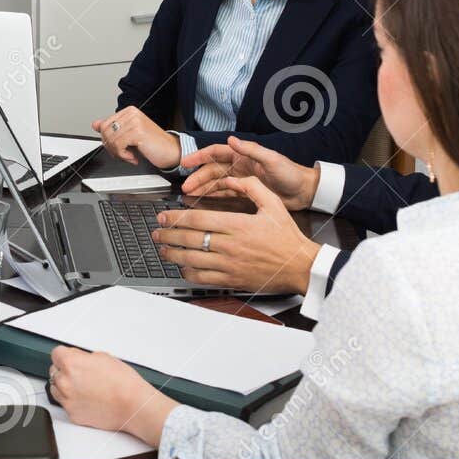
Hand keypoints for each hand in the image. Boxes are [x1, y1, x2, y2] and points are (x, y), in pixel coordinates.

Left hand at [49, 345, 176, 444]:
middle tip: (81, 374)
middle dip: (65, 370)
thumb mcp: (101, 357)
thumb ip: (81, 357)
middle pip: (54, 371)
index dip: (66, 355)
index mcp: (70, 363)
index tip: (70, 358)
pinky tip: (88, 398)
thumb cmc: (122, 382)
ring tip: (84, 387)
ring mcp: (67, 399)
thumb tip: (75, 358)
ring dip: (65, 386)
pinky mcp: (72, 414)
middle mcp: (65, 382)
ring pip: (56, 388)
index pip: (55, 354)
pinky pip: (65, 404)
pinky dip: (73, 401)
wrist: (132, 405)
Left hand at [91, 106, 181, 168]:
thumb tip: (95, 124)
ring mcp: (135, 122)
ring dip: (119, 154)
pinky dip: (124, 156)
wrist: (171, 151)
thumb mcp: (129, 134)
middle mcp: (132, 114)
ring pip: (111, 141)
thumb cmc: (152, 143)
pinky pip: (119, 146)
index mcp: (129, 111)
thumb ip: (113, 128)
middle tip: (123, 153)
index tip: (118, 147)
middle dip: (112, 147)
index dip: (108, 140)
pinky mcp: (137, 132)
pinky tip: (134, 157)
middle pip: (105, 132)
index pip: (104, 125)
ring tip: (130, 155)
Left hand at [153, 175, 319, 294]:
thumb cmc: (288, 238)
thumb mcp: (273, 204)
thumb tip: (231, 178)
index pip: (198, 220)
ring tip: (163, 249)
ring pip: (192, 260)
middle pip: (189, 239)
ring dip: (173, 254)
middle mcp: (230, 245)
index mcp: (238, 225)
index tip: (164, 216)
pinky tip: (182, 267)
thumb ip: (251, 187)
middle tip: (157, 231)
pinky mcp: (232, 280)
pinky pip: (203, 278)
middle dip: (168, 234)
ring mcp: (230, 264)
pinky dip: (188, 272)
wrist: (301, 267)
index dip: (176, 218)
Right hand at [180, 135, 318, 209]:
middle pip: (213, 170)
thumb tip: (231, 140)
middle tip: (186, 186)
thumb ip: (251, 150)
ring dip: (204, 187)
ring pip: (217, 182)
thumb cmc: (291, 173)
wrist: (305, 191)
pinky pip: (225, 193)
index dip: (199, 156)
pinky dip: (214, 196)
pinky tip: (205, 200)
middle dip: (198, 177)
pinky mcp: (246, 192)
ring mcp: (242, 179)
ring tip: (190, 195)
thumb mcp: (271, 160)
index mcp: (243, 155)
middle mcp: (240, 166)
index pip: (215, 152)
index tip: (185, 162)